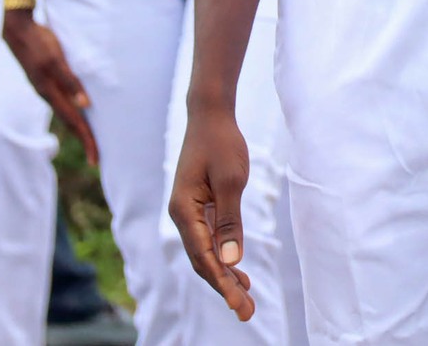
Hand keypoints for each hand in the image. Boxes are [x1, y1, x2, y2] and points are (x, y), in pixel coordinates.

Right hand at [3, 11, 96, 162]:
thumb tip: (86, 105)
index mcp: (50, 92)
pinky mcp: (44, 80)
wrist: (17, 28)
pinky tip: (78, 109)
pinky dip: (72, 112)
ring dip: (78, 127)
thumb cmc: (39, 42)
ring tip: (90, 138)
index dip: (86, 139)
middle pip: (69, 122)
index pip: (74, 122)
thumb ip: (70, 82)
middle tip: (96, 157)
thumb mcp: (56, 60)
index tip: (95, 159)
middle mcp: (47, 94)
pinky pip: (61, 102)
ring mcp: (44, 88)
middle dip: (83, 139)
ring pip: (65, 113)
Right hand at [170, 105, 255, 321]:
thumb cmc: (221, 143)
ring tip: (244, 300)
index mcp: (183, 210)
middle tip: (246, 312)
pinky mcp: (199, 208)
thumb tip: (230, 260)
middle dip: (223, 287)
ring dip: (223, 276)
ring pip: (205, 253)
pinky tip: (236, 273)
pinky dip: (222, 258)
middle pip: (201, 260)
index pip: (203, 256)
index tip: (239, 303)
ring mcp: (189, 213)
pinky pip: (209, 240)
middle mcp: (181, 215)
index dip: (221, 283)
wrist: (211, 115)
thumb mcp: (230, 181)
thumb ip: (230, 221)